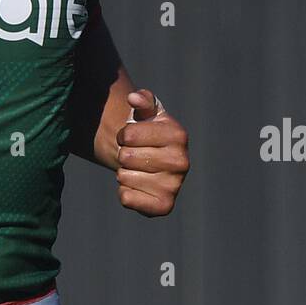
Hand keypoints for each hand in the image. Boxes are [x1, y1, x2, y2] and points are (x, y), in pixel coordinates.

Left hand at [115, 88, 188, 216]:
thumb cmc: (148, 132)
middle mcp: (182, 162)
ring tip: (138, 169)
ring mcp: (175, 186)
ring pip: (124, 177)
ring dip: (124, 173)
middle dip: (123, 154)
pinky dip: (125, 192)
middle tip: (135, 155)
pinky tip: (138, 185)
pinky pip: (127, 198)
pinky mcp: (164, 206)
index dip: (123, 135)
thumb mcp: (146, 112)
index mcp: (178, 135)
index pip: (129, 135)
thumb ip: (142, 100)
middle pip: (126, 157)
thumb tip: (134, 98)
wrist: (153, 160)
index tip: (132, 137)